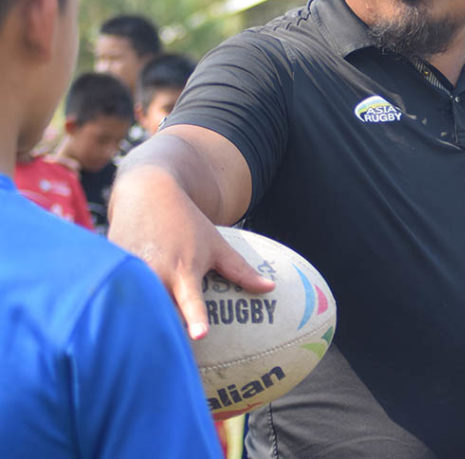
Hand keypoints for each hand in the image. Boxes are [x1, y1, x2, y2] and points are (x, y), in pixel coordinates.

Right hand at [107, 167, 273, 339]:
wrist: (148, 193)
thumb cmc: (187, 223)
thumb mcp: (217, 245)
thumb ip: (241, 270)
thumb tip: (271, 288)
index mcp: (183, 270)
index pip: (190, 301)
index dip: (194, 318)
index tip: (199, 336)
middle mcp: (155, 274)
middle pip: (158, 313)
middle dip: (159, 332)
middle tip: (162, 359)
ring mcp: (130, 273)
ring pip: (131, 307)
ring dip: (133, 324)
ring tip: (133, 354)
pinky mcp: (110, 269)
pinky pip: (109, 296)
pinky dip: (109, 309)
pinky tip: (105, 330)